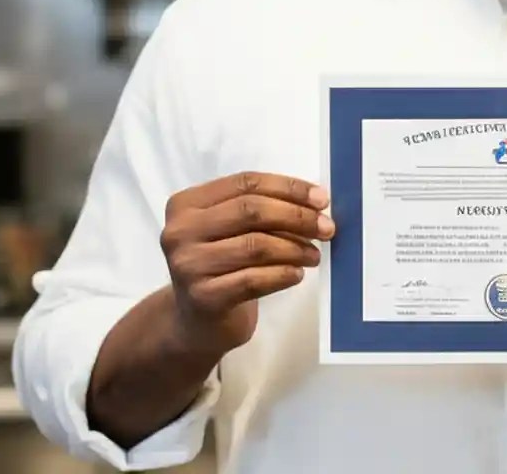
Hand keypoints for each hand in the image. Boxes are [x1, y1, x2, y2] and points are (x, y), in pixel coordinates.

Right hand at [161, 172, 333, 354]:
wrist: (196, 323)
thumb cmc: (222, 267)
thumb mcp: (230, 230)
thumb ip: (261, 210)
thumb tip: (314, 202)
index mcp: (186, 204)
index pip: (245, 183)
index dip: (288, 187)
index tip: (321, 199)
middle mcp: (180, 231)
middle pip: (251, 211)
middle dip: (297, 217)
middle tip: (326, 228)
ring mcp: (188, 266)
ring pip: (256, 245)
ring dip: (295, 248)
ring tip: (314, 255)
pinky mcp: (204, 298)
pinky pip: (254, 280)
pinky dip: (283, 274)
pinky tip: (297, 274)